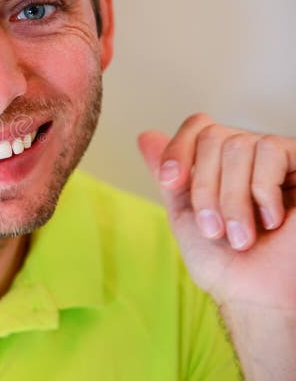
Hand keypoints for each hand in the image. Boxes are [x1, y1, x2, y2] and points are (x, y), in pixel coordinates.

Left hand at [137, 113, 295, 308]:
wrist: (260, 297)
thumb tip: (145, 136)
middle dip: (205, 187)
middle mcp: (250, 158)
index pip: (198, 126)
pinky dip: (262, 191)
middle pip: (213, 136)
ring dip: (231, 197)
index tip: (170, 181)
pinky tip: (271, 220)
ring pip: (239, 144)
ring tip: (241, 235)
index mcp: (222, 166)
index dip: (178, 148)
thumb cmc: (227, 266)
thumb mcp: (186, 216)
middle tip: (213, 228)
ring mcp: (278, 162)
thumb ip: (170, 177)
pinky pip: (271, 151)